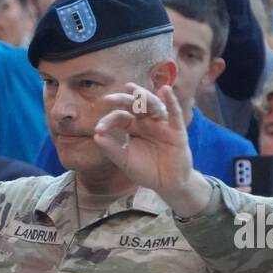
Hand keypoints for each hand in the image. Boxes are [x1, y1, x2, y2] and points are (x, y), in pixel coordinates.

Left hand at [94, 83, 195, 198]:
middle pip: (135, 106)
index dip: (109, 121)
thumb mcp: (125, 160)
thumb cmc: (145, 170)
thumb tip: (96, 135)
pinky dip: (171, 102)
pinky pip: (174, 114)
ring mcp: (162, 124)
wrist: (166, 183)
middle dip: (123, 100)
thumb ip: (111, 148)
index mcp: (133, 127)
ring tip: (134, 89)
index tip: (99, 129)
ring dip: (144, 96)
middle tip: (109, 99)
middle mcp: (146, 122)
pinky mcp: (176, 130)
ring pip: (153, 105)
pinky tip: (165, 91)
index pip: (119, 117)